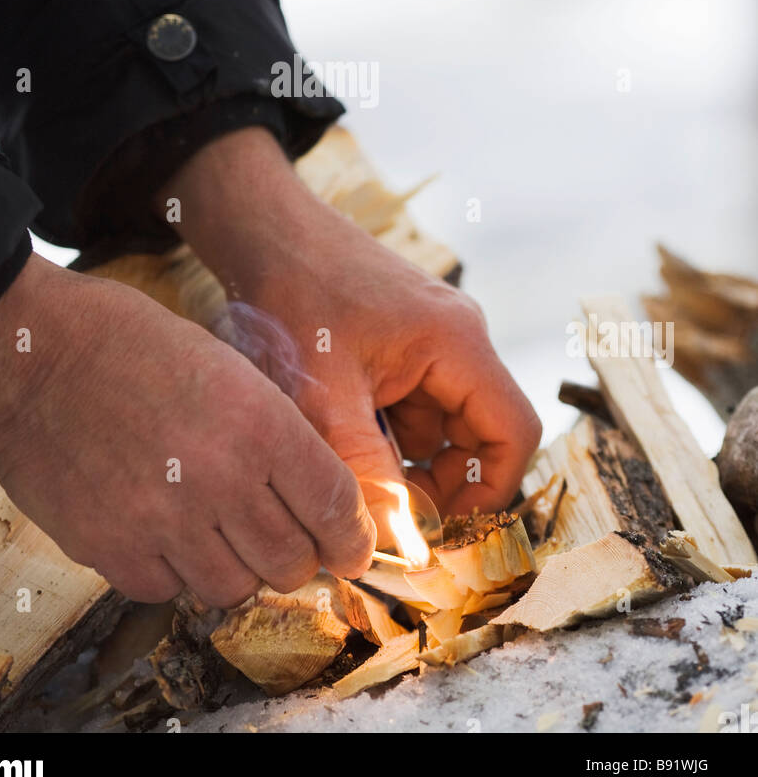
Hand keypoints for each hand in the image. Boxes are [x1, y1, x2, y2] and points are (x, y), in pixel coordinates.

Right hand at [0, 253, 374, 604]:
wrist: (32, 353)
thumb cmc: (130, 344)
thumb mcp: (228, 366)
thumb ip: (274, 433)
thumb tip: (310, 495)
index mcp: (260, 425)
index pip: (335, 509)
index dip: (351, 537)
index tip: (350, 546)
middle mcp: (220, 481)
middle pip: (291, 562)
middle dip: (296, 556)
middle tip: (282, 539)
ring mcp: (162, 522)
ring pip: (232, 587)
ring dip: (235, 568)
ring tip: (218, 534)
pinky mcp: (109, 549)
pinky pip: (167, 589)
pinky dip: (174, 571)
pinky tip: (163, 532)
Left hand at [161, 130, 541, 526]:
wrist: (262, 232)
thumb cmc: (293, 296)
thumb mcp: (324, 395)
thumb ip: (363, 468)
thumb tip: (393, 543)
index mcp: (457, 342)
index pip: (514, 432)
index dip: (488, 491)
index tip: (439, 531)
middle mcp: (457, 339)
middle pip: (479, 434)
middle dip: (439, 483)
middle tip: (385, 517)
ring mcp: (431, 342)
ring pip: (441, 427)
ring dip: (405, 461)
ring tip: (350, 473)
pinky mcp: (402, 346)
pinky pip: (413, 408)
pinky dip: (385, 436)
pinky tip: (339, 441)